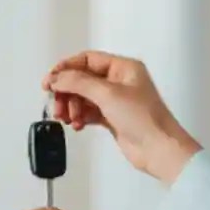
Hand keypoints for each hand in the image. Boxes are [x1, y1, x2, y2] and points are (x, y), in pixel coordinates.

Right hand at [42, 51, 200, 183]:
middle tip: (56, 103)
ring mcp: (116, 100)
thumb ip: (78, 82)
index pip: (87, 59)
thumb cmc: (145, 120)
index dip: (66, 68)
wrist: (159, 150)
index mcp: (124, 67)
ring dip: (71, 106)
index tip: (50, 80)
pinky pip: (89, 112)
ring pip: (84, 97)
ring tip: (66, 117)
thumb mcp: (108, 94)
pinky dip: (80, 116)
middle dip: (67, 91)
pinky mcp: (113, 117)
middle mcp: (120, 81)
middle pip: (82, 79)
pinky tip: (77, 124)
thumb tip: (57, 77)